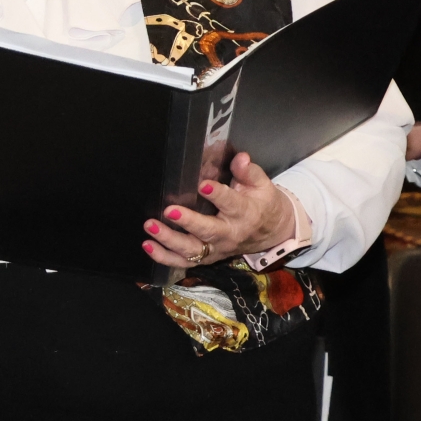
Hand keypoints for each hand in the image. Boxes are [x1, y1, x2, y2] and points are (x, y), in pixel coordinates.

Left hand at [143, 152, 295, 268]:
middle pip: (209, 231)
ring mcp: (217, 248)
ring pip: (192, 250)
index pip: (232, 204)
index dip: (218, 195)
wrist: (273, 232)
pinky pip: (184, 262)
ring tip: (150, 226)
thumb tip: (240, 158)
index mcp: (246, 213)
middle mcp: (230, 234)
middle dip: (189, 222)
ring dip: (169, 240)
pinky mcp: (206, 257)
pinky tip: (147, 245)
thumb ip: (249, 172)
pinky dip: (164, 257)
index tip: (204, 185)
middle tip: (170, 211)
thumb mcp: (262, 185)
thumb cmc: (262, 203)